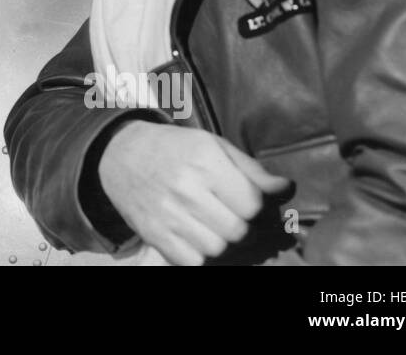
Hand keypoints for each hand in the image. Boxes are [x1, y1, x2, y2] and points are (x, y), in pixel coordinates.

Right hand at [97, 121, 288, 265]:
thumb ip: (250, 169)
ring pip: (218, 249)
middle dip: (243, 227)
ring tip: (215, 227)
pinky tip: (196, 237)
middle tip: (233, 216)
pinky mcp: (153, 234)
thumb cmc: (172, 147)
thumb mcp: (212, 145)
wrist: (118, 154)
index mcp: (204, 161)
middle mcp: (186, 188)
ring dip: (223, 242)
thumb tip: (286, 189)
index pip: (253, 204)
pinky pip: (192, 261)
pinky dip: (200, 255)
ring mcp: (167, 214)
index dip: (258, 209)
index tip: (249, 203)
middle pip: (238, 230)